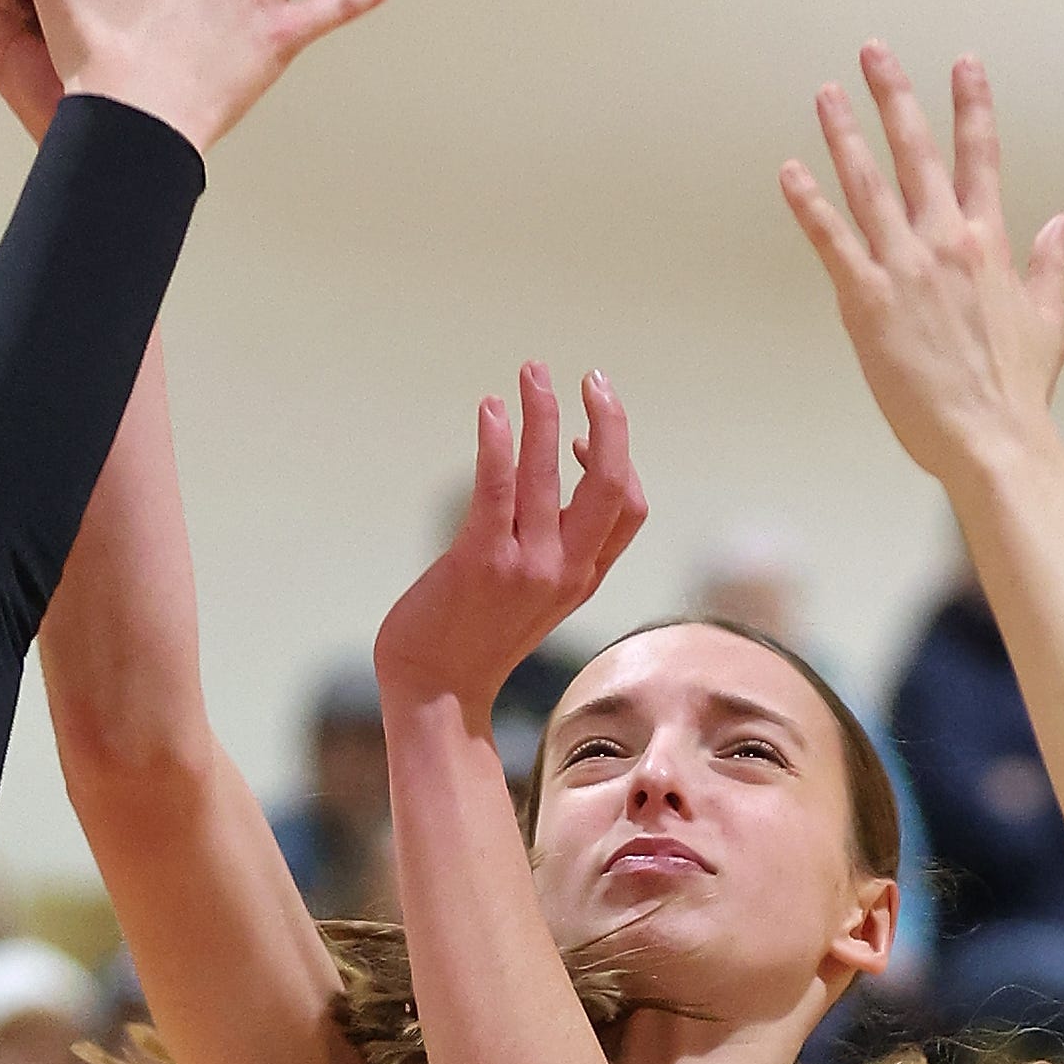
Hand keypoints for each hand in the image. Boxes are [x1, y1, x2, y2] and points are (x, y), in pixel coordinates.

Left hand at [374, 365, 643, 713]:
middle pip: (612, 484)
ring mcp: (525, 567)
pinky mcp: (479, 561)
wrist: (433, 692)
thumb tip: (539, 490)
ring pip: (550, 472)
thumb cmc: (471, 640)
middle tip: (592, 377)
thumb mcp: (529, 597)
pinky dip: (497, 441)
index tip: (580, 435)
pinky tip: (490, 409)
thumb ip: (547, 551)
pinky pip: (497, 486)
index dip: (615, 461)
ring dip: (543, 411)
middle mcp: (565, 570)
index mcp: (582, 577)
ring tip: (532, 371)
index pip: (629, 509)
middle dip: (610, 422)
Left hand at [780, 47, 1063, 483]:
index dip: (972, 106)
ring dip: (845, 135)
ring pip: (867, 185)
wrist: (993, 437)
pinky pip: (831, 241)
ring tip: (827, 94)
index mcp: (989, 244)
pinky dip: (810, 204)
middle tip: (874, 52)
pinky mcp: (866, 302)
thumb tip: (1061, 221)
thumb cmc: (1019, 389)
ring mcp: (903, 268)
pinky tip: (790, 171)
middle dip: (895, 97)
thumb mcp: (1049, 321)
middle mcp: (945, 242)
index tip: (964, 64)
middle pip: (916, 153)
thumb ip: (1049, 265)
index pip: (980, 158)